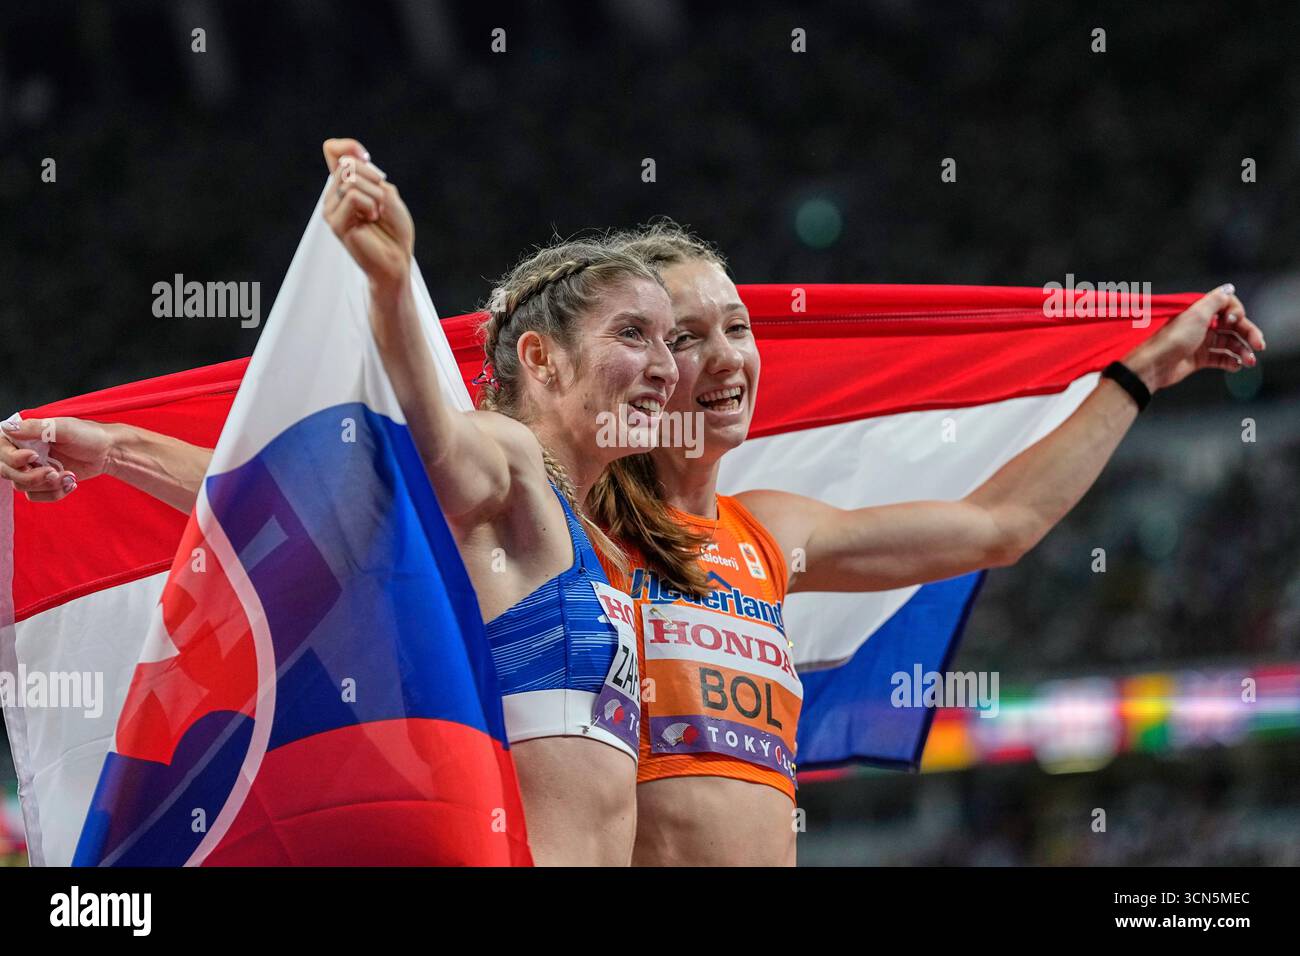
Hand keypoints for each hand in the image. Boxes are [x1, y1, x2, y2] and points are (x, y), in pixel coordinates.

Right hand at [0, 417, 113, 501]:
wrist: (108, 452)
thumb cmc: (88, 434)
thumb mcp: (63, 427)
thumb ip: (35, 428)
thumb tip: (8, 427)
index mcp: (23, 435)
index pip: (1, 451)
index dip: (14, 459)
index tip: (34, 457)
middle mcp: (22, 452)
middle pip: (7, 472)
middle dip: (32, 477)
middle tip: (54, 473)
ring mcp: (32, 468)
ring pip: (22, 486)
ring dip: (47, 485)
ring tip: (69, 476)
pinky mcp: (43, 483)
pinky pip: (35, 496)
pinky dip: (54, 493)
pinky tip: (70, 483)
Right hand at [321, 138, 414, 294]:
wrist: (396, 259)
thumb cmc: (394, 230)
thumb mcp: (387, 194)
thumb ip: (370, 175)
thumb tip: (352, 160)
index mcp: (343, 186)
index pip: (333, 150)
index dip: (349, 147)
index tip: (366, 157)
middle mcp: (333, 195)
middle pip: (348, 164)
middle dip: (374, 180)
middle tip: (381, 203)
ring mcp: (330, 209)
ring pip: (352, 180)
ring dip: (375, 195)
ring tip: (377, 215)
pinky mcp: (334, 222)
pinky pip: (354, 196)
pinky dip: (371, 205)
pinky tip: (372, 220)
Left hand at [1124, 285, 1265, 391]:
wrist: (1154, 365)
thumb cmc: (1172, 338)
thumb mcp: (1196, 314)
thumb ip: (1215, 301)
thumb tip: (1229, 288)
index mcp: (1200, 311)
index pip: (1229, 307)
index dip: (1237, 313)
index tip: (1233, 321)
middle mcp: (1202, 325)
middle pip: (1234, 327)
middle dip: (1248, 334)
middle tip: (1260, 346)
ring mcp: (1200, 342)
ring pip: (1230, 343)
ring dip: (1243, 351)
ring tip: (1249, 361)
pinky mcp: (1198, 359)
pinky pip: (1221, 358)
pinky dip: (1231, 361)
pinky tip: (1237, 365)